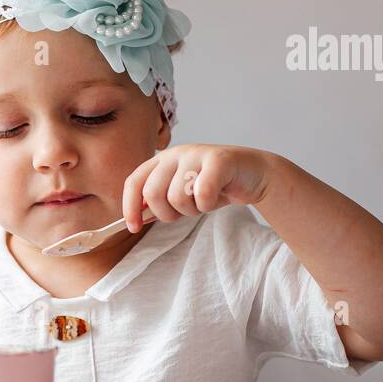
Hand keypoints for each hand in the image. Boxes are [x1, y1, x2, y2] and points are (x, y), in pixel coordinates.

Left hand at [122, 144, 277, 232]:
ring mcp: (196, 154)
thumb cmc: (215, 187)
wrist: (253, 175)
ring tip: (203, 202)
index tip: (133, 228)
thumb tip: (135, 218)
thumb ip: (158, 203)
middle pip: (152, 193)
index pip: (134, 182)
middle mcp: (175, 153)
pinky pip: (201, 194)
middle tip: (184, 213)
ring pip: (177, 197)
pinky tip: (216, 198)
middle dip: (166, 213)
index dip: (129, 207)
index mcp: (162, 160)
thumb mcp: (181, 196)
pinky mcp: (218, 159)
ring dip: (192, 210)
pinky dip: (207, 205)